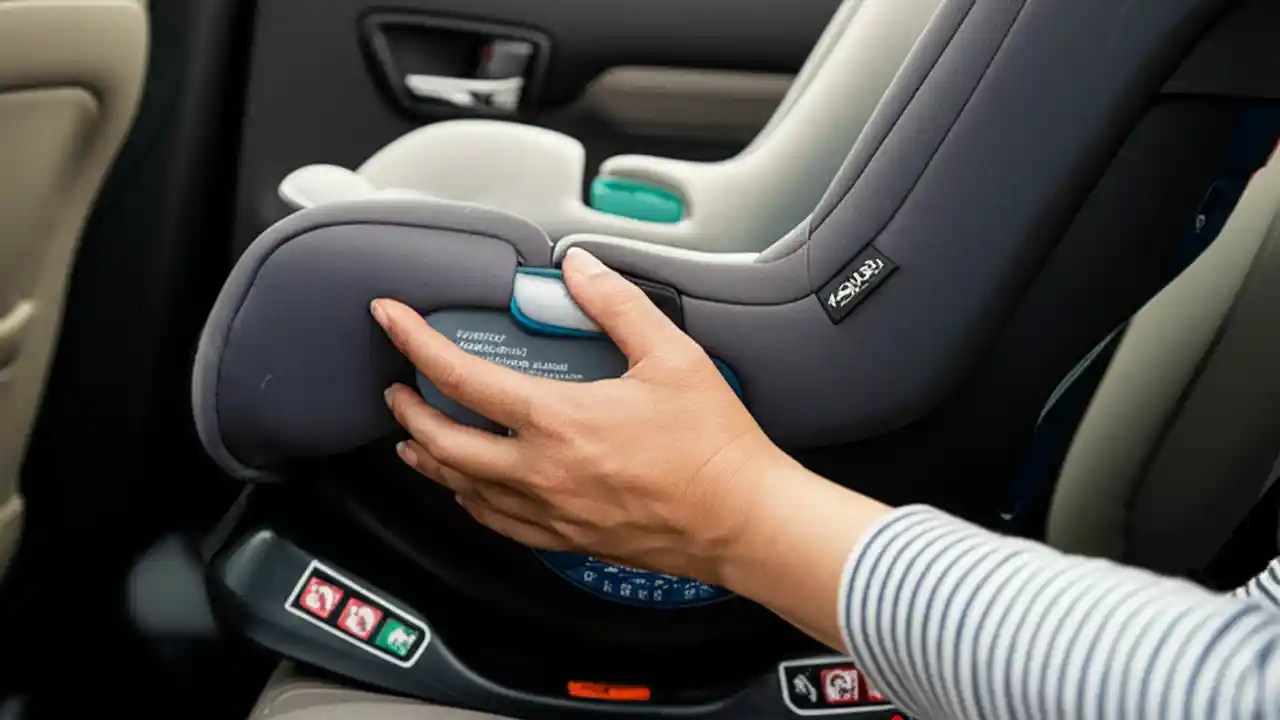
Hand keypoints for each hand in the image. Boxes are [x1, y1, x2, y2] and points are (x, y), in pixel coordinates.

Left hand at [371, 247, 788, 585]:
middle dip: (409, 411)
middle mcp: (541, 472)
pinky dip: (469, 500)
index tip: (391, 319)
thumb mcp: (671, 356)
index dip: (415, 341)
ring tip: (414, 440)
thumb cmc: (712, 447)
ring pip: (461, 489)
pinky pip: (497, 522)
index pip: (461, 377)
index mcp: (559, 421)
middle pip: (444, 444)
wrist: (740, 520)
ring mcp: (550, 511)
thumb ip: (616, 306)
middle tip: (396, 389)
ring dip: (429, 459)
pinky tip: (469, 491)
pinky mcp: (567, 538)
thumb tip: (579, 268)